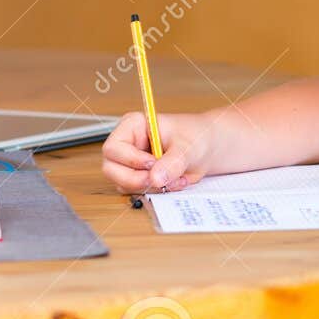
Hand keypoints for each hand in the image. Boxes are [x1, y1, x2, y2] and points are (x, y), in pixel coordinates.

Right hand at [100, 111, 216, 194]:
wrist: (207, 148)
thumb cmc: (196, 136)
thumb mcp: (187, 147)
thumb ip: (172, 162)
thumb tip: (156, 178)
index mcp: (132, 126)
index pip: (114, 148)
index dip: (131, 160)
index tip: (153, 163)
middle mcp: (127, 145)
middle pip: (111, 169)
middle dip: (136, 179)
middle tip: (161, 180)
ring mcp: (131, 164)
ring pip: (123, 184)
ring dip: (150, 187)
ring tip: (175, 178)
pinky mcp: (139, 178)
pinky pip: (138, 192)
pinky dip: (157, 192)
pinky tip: (174, 182)